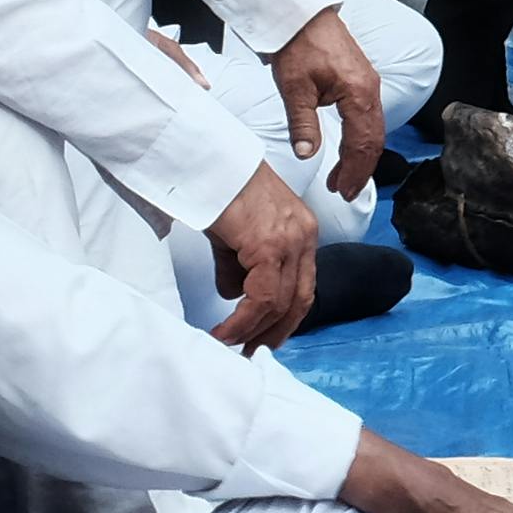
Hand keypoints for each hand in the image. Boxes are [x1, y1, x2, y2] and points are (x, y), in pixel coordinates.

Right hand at [204, 168, 321, 351]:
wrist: (208, 160)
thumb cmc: (221, 187)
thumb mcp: (237, 232)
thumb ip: (240, 265)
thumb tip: (235, 295)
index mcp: (301, 232)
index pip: (303, 287)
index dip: (285, 319)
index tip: (264, 338)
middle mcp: (304, 236)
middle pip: (298, 301)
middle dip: (273, 333)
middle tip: (249, 352)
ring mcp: (290, 240)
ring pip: (281, 303)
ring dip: (254, 331)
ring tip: (229, 343)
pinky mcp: (269, 244)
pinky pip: (263, 297)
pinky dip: (244, 321)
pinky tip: (225, 330)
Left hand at [269, 8, 383, 199]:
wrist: (300, 14)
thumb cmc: (298, 44)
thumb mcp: (294, 89)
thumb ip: (303, 124)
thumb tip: (308, 154)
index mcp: (359, 93)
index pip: (362, 143)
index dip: (354, 171)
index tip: (343, 190)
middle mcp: (370, 90)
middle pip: (374, 140)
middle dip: (361, 169)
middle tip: (345, 191)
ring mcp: (368, 84)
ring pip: (373, 130)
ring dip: (361, 155)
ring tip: (343, 176)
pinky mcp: (360, 80)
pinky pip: (368, 117)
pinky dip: (360, 138)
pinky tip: (348, 148)